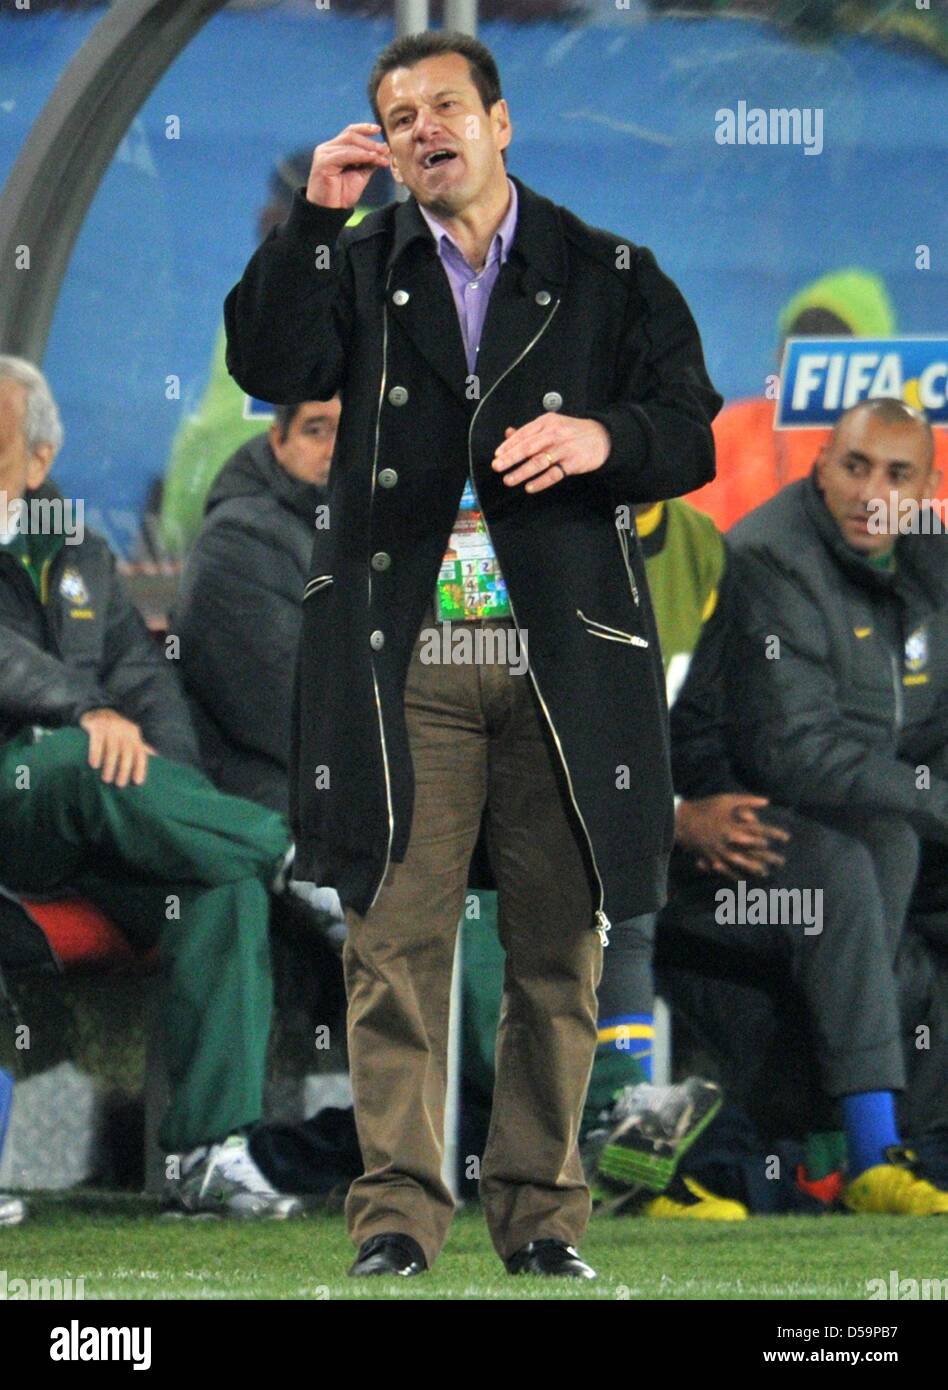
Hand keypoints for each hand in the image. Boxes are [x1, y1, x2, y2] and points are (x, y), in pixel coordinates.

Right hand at [79, 708, 155, 787]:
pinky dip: (96, 755)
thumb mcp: (130, 734)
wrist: (97, 709)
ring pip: (112, 750)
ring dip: (110, 766)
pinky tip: (94, 765)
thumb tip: (157, 755)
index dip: (140, 768)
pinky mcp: (97, 726)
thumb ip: (140, 745)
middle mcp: (124, 730)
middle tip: (119, 784)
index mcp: (134, 734)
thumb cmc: (115, 728)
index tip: (137, 782)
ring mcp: (110, 727)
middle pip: (127, 754)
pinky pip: (97, 743)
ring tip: (106, 779)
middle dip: (124, 770)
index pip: (140, 753)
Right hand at [306, 123, 390, 209]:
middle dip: (370, 142)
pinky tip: (372, 159)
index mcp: (334, 149)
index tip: (379, 130)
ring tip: (382, 157)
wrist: (329, 211)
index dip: (364, 128)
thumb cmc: (341, 195)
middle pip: (351, 135)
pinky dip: (361, 156)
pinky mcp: (323, 162)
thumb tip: (384, 149)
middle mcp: (327, 148)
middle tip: (385, 150)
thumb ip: (369, 162)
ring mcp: (324, 154)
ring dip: (368, 150)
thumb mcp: (359, 175)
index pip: (350, 132)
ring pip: (349, 143)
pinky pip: (345, 154)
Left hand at [491, 415, 611, 491]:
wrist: (602, 437)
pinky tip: (529, 487)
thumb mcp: (552, 425)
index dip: (509, 445)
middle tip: (497, 466)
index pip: (524, 434)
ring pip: (539, 461)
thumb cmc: (572, 432)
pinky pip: (554, 474)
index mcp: (547, 422)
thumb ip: (530, 431)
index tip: (497, 455)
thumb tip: (508, 434)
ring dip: (522, 472)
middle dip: (511, 458)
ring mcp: (564, 449)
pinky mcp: (573, 463)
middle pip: (528, 447)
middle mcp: (554, 434)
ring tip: (508, 480)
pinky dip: (541, 482)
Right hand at [675, 794, 789, 879]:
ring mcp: (720, 851)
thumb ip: (747, 800)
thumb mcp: (726, 799)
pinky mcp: (711, 858)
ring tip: (765, 872)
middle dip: (769, 857)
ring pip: (742, 863)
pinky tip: (742, 879)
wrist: (682, 820)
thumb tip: (766, 802)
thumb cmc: (706, 807)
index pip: (760, 831)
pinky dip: (734, 874)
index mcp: (735, 825)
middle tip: (781, 862)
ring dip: (754, 868)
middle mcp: (730, 841)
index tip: (786, 838)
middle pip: (754, 851)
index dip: (774, 834)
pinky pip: (725, 869)